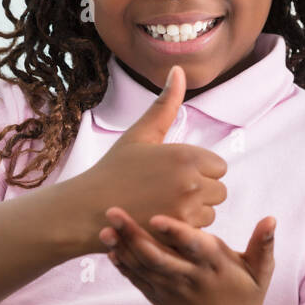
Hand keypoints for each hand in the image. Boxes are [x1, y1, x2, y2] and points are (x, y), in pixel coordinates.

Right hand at [76, 64, 227, 241]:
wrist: (86, 210)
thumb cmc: (114, 169)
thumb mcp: (141, 133)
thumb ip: (165, 104)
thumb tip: (178, 69)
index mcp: (187, 155)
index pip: (219, 166)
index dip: (200, 170)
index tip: (174, 174)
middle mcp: (191, 182)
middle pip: (219, 190)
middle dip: (200, 192)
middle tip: (168, 191)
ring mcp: (186, 211)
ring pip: (211, 212)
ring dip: (194, 212)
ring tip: (163, 206)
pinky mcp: (177, 234)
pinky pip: (198, 233)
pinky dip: (184, 230)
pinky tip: (161, 222)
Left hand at [99, 205, 276, 304]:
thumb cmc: (246, 296)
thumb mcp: (261, 272)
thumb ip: (264, 244)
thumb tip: (271, 218)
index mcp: (216, 266)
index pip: (194, 247)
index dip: (176, 234)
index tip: (157, 218)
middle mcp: (191, 278)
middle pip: (158, 256)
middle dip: (134, 234)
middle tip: (113, 211)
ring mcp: (173, 290)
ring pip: (143, 268)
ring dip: (122, 248)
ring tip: (103, 228)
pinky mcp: (160, 299)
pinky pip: (138, 281)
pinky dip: (123, 266)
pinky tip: (109, 248)